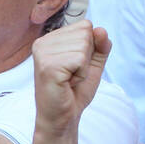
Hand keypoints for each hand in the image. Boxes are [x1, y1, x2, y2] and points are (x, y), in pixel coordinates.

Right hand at [32, 20, 109, 134]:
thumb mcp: (93, 64)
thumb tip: (101, 30)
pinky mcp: (47, 65)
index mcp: (51, 38)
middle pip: (86, 33)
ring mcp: (43, 53)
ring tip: (69, 79)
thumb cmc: (75, 91)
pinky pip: (80, 60)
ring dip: (83, 67)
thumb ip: (100, 45)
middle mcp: (43, 41)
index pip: (85, 25)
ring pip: (84, 45)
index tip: (75, 66)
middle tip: (72, 75)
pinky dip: (81, 74)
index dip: (90, 49)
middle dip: (87, 58)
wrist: (63, 118)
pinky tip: (67, 83)